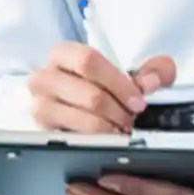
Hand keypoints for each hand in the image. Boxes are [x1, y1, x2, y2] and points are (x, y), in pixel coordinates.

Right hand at [28, 43, 175, 133]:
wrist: (81, 105)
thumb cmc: (102, 85)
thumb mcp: (130, 73)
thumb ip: (152, 70)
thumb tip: (153, 82)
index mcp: (63, 54)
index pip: (89, 61)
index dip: (118, 83)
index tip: (138, 101)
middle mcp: (45, 77)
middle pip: (87, 94)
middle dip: (117, 110)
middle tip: (132, 118)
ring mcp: (40, 104)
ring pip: (79, 118)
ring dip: (107, 127)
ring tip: (121, 129)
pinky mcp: (42, 130)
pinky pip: (70, 137)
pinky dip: (94, 140)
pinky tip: (107, 139)